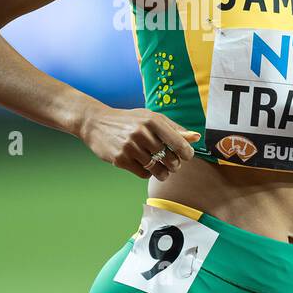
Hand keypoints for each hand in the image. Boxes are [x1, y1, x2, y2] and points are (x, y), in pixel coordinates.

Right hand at [79, 105, 200, 180]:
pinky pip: (143, 174)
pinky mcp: (120, 159)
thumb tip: (196, 138)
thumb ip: (175, 129)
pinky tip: (144, 166)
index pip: (179, 143)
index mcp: (153, 121)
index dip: (187, 154)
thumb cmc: (130, 121)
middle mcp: (142, 133)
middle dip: (174, 165)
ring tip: (162, 170)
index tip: (185, 156)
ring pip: (157, 169)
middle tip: (172, 164)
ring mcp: (130, 147)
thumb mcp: (151, 118)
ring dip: (163, 173)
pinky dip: (147, 173)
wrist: (96, 123)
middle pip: (170, 159)